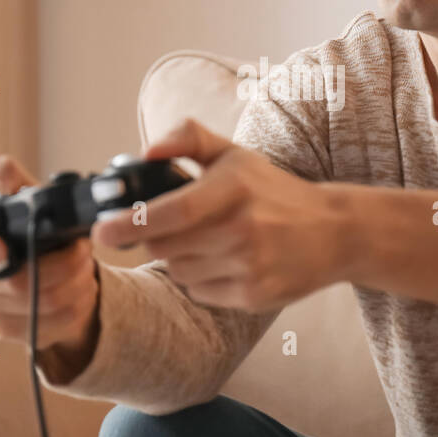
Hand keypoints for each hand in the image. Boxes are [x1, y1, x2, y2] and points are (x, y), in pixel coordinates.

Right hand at [0, 155, 99, 362]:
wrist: (50, 259)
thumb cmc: (28, 221)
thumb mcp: (17, 188)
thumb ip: (2, 176)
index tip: (3, 248)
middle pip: (12, 283)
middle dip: (60, 264)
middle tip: (82, 248)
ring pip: (40, 303)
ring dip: (75, 281)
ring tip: (86, 263)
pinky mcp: (10, 330)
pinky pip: (52, 323)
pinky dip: (79, 302)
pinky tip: (84, 286)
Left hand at [89, 119, 346, 312]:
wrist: (335, 232)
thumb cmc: (274, 192)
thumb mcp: (235, 155)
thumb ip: (188, 139)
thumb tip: (146, 151)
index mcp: (234, 189)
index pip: (172, 211)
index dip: (132, 223)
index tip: (102, 230)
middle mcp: (242, 229)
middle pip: (165, 247)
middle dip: (155, 238)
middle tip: (171, 226)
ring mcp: (249, 266)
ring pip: (179, 271)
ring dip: (180, 259)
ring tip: (211, 241)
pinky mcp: (253, 296)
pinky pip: (200, 292)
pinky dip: (201, 279)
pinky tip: (226, 262)